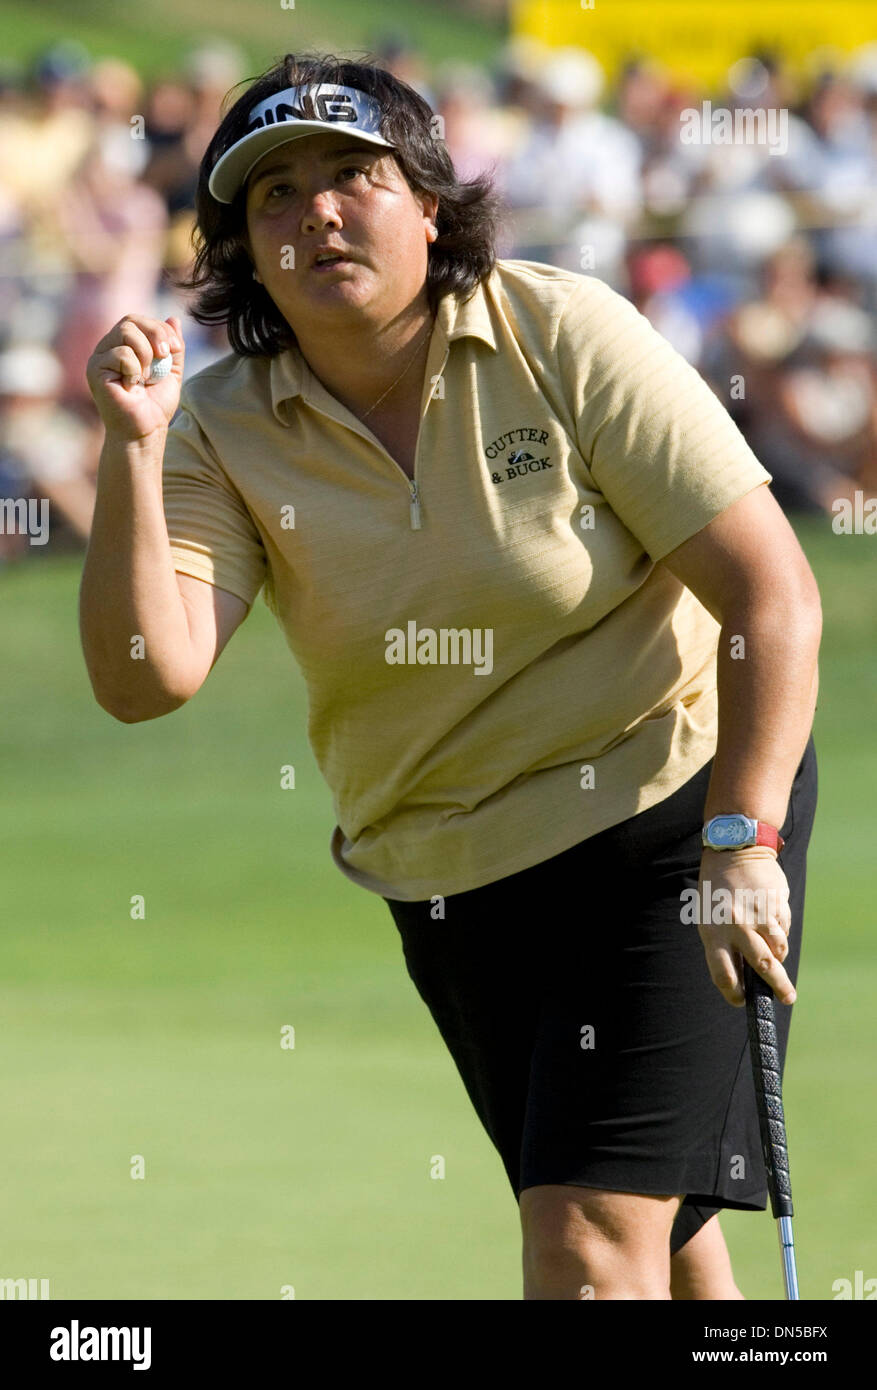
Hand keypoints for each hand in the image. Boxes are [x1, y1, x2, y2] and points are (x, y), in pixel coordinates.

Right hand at [86, 314, 184, 443]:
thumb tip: (173, 318)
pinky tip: (131, 386)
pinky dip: (134, 369)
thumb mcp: (171, 371)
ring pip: (125, 332)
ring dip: (145, 354)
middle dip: (155, 334)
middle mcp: (107, 348)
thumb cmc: (155, 406)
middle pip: (130, 320)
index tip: (175, 348)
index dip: (159, 328)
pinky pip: (120, 353)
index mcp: (123, 346)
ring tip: (146, 377)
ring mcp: (98, 358)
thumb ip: (172, 347)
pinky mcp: (94, 369)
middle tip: (164, 355)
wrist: (145, 431)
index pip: (137, 321)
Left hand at [696, 846, 794, 1007]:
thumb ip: (721, 945)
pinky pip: (783, 929)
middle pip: (761, 967)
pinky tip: (771, 922)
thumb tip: (743, 976)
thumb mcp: (707, 917)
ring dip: (779, 958)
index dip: (733, 994)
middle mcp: (736, 927)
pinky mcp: (775, 905)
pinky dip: (780, 933)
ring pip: (778, 949)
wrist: (733, 850)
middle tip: (787, 998)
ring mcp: (758, 916)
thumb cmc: (715, 890)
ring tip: (777, 958)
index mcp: (712, 932)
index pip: (724, 975)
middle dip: (777, 987)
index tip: (742, 1001)